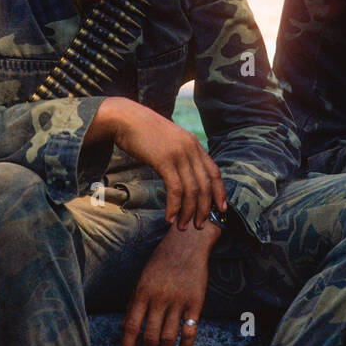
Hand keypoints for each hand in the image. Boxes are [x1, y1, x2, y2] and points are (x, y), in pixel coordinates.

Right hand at [102, 98, 226, 230]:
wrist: (125, 118)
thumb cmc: (142, 132)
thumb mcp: (168, 141)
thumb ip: (178, 154)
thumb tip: (180, 173)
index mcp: (194, 144)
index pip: (214, 172)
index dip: (220, 192)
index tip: (221, 209)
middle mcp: (191, 148)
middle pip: (206, 184)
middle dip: (204, 208)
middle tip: (199, 225)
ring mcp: (179, 154)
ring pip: (192, 190)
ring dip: (189, 212)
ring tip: (183, 227)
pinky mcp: (165, 160)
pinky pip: (175, 189)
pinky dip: (175, 207)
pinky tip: (170, 218)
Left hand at [119, 224, 219, 345]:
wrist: (188, 243)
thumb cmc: (162, 259)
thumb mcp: (142, 278)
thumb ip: (133, 303)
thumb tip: (122, 327)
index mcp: (143, 292)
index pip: (131, 326)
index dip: (127, 345)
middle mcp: (160, 299)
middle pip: (150, 336)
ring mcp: (178, 301)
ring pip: (169, 337)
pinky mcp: (196, 302)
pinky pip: (191, 329)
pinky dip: (187, 345)